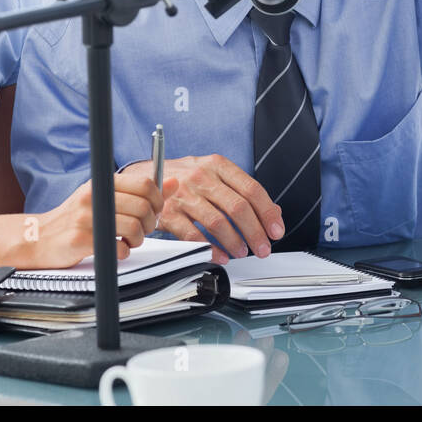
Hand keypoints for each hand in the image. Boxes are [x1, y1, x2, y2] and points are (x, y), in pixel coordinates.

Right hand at [27, 171, 163, 265]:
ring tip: (128, 240)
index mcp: (103, 183)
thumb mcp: (106, 197)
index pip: (145, 184)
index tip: (155, 210)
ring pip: (134, 228)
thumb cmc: (76, 218)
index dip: (158, 200)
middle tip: (143, 230)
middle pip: (143, 207)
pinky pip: (118, 247)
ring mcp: (87, 218)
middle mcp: (95, 196)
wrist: (39, 238)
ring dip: (138, 240)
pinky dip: (123, 252)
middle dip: (150, 223)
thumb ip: (139, 191)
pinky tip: (115, 249)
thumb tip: (172, 182)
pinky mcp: (81, 240)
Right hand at [131, 154, 282, 262]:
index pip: (251, 189)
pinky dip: (209, 248)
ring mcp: (184, 194)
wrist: (144, 178)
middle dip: (255, 232)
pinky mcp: (169, 212)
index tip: (276, 231)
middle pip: (237, 207)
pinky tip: (220, 256)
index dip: (267, 213)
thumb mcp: (214, 175)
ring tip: (242, 252)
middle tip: (263, 248)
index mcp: (218, 165)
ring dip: (234, 242)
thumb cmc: (184, 178)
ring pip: (217, 222)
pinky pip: (193, 234)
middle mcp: (202, 176)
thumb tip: (273, 213)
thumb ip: (242, 191)